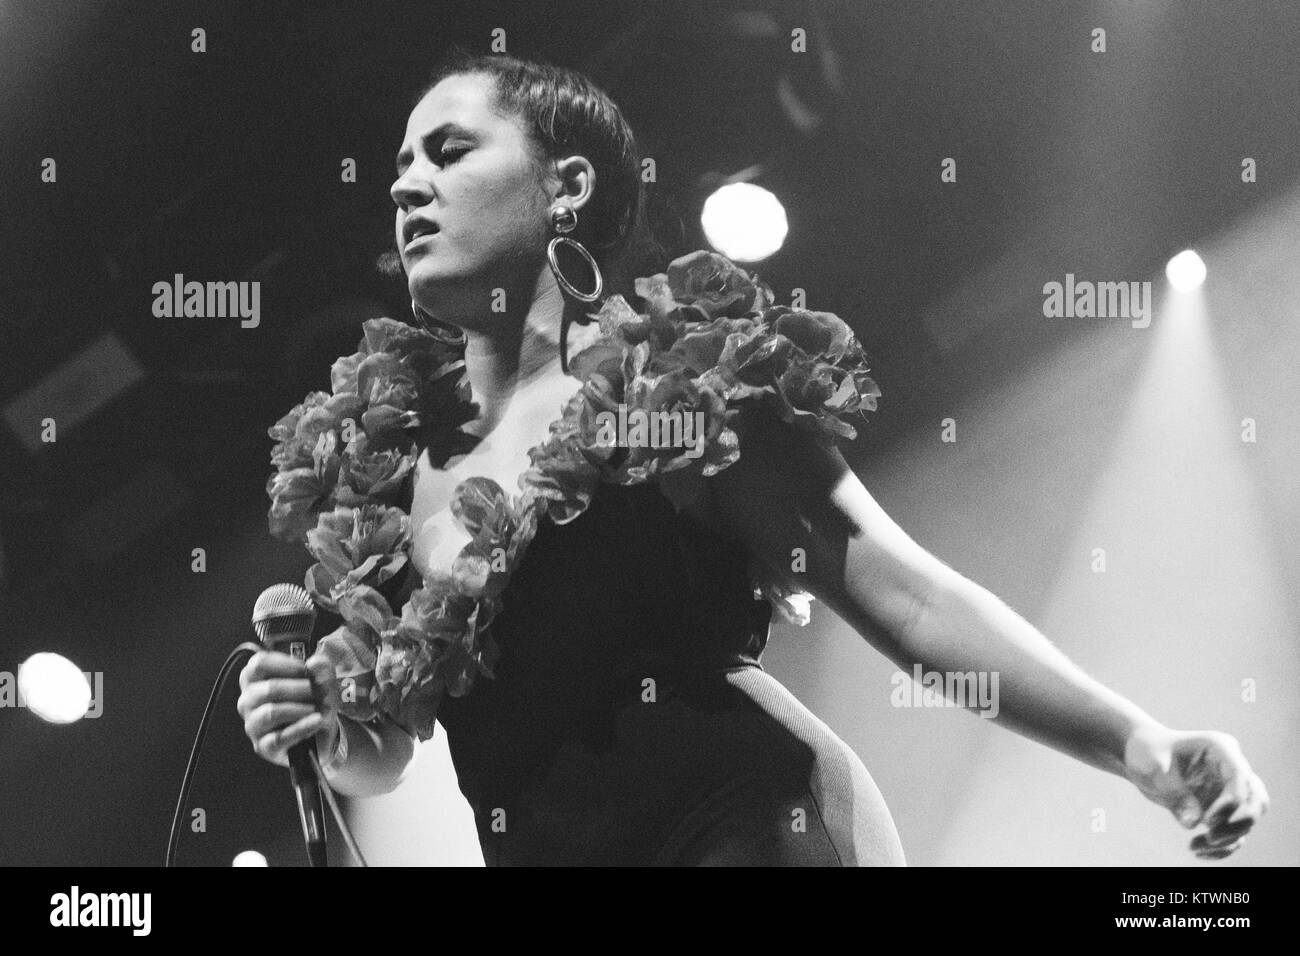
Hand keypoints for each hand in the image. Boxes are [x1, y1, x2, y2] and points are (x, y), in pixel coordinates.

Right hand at [236, 650, 340, 768]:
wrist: (321, 734)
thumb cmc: (314, 700)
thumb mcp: (324, 680)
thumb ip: (322, 667)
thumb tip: (314, 664)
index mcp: (255, 679)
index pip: (258, 664)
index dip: (287, 664)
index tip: (306, 670)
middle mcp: (248, 701)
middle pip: (269, 688)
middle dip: (301, 689)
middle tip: (319, 692)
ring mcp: (253, 725)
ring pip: (271, 713)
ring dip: (301, 709)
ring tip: (318, 709)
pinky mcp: (263, 747)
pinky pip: (279, 738)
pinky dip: (302, 728)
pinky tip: (317, 721)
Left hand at [1123, 726, 1268, 859]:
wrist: (1141, 758)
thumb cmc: (1147, 753)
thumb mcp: (1153, 767)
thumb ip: (1174, 792)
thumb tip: (1193, 823)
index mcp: (1220, 748)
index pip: (1240, 778)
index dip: (1230, 803)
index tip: (1208, 821)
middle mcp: (1231, 769)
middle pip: (1256, 800)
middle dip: (1239, 823)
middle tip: (1211, 837)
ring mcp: (1229, 789)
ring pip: (1248, 819)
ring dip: (1229, 838)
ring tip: (1195, 846)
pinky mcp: (1223, 808)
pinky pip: (1234, 831)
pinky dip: (1223, 846)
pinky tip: (1198, 852)